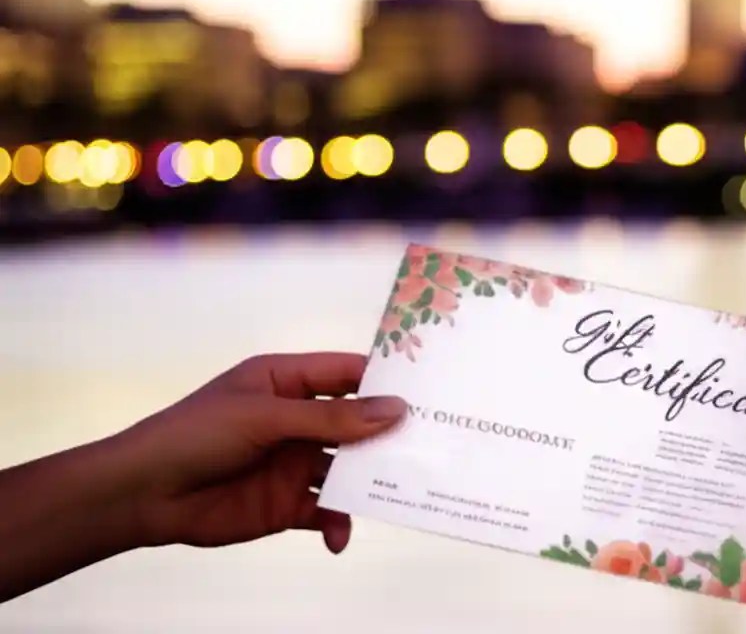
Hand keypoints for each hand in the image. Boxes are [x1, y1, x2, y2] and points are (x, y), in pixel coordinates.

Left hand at [114, 353, 405, 553]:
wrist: (143, 494)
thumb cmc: (198, 434)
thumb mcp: (266, 417)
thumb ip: (331, 419)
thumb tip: (396, 410)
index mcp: (286, 382)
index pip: (347, 374)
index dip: (385, 380)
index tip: (431, 390)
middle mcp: (297, 420)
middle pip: (356, 424)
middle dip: (389, 435)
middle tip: (435, 443)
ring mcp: (293, 463)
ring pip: (347, 470)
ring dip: (372, 480)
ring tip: (404, 491)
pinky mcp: (286, 504)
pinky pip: (326, 512)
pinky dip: (338, 524)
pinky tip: (339, 536)